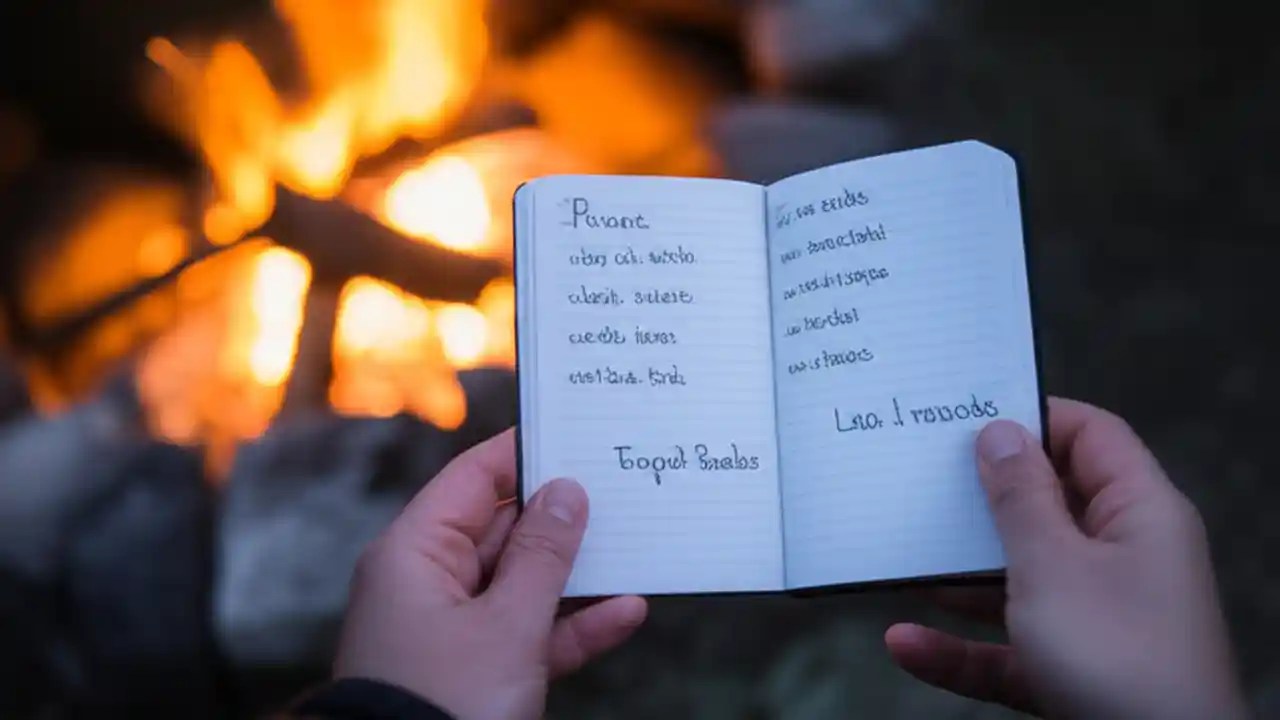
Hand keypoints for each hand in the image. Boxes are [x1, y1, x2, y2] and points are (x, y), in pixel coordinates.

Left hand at [334, 429, 646, 719]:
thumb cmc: (445, 701)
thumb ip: (543, 554)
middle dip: (563, 517)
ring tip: (636, 547)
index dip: (524, 453)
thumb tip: (566, 492)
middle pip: (503, 528)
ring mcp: (452, 629)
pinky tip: (625, 612)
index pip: (472, 478)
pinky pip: (529, 634)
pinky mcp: (475, 671)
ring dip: (577, 575)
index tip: (576, 432)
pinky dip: (572, 626)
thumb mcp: (507, 623)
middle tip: (622, 490)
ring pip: (523, 583)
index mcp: (415, 553)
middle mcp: (429, 582)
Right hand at [885, 398, 1248, 719]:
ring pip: (1018, 581)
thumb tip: (999, 432)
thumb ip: (1019, 496)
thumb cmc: (1118, 658)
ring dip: (960, 577)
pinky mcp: (1072, 674)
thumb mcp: (1053, 564)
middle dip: (981, 502)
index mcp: (1139, 514)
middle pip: (1045, 508)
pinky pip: (1006, 647)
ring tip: (902, 559)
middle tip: (920, 480)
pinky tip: (905, 642)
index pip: (1091, 436)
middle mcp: (1122, 560)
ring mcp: (1097, 621)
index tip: (967, 415)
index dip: (1033, 417)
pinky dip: (958, 646)